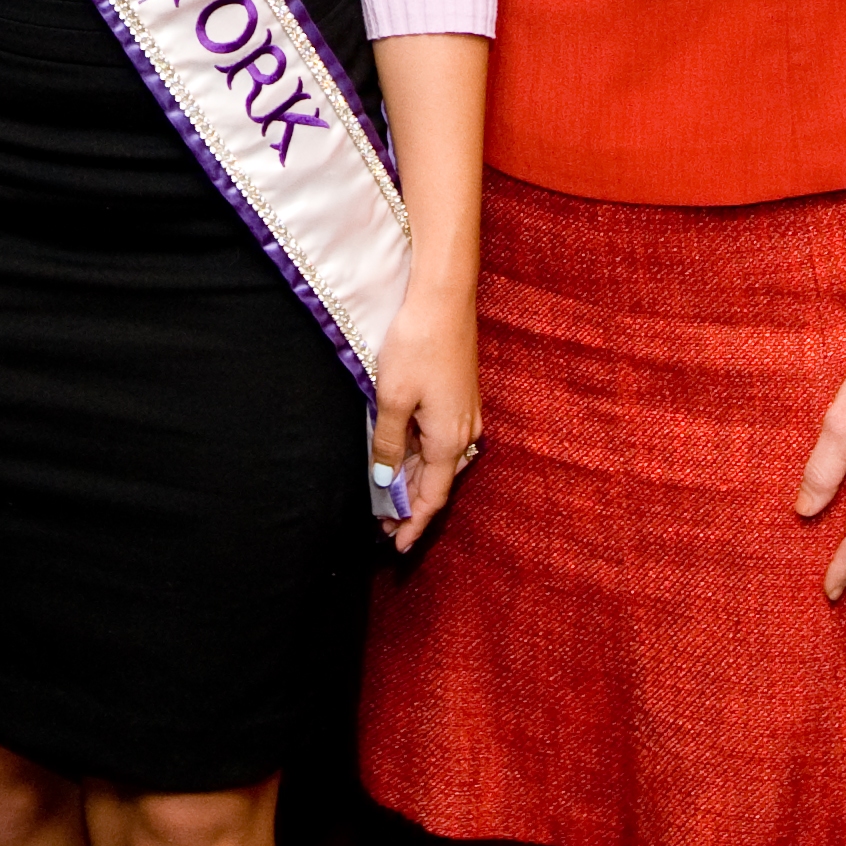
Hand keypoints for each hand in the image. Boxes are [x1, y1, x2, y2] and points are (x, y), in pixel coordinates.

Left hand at [369, 288, 480, 554]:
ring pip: (437, 460)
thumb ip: (389, 444)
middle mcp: (465, 433)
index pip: (431, 499)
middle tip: (381, 524)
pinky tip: (400, 454)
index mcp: (450, 440)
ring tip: (385, 495)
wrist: (443, 299)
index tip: (396, 546)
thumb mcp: (392, 398)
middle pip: (435, 482)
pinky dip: (419, 454)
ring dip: (413, 479)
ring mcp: (465, 414)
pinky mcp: (460, 397)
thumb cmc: (417, 345)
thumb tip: (386, 480)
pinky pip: (439, 439)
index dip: (413, 525)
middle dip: (409, 505)